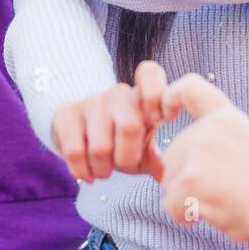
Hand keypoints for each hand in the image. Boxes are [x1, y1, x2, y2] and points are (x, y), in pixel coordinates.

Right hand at [51, 61, 171, 183]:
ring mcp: (90, 101)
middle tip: (122, 167)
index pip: (149, 72)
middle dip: (126, 159)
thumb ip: (164, 160)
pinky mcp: (65, 113)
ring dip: (103, 169)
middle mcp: (117, 94)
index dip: (155, 95)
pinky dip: (82, 171)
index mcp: (141, 97)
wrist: (81, 136)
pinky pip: (74, 151)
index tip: (161, 119)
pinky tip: (86, 173)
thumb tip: (183, 176)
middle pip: (129, 126)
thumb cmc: (121, 145)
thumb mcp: (144, 150)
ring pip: (100, 146)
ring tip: (103, 171)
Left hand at [158, 73, 248, 242]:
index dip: (170, 96)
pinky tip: (213, 215)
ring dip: (188, 198)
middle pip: (173, 152)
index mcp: (227, 117)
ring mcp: (198, 153)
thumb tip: (183, 150)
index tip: (166, 114)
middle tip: (224, 190)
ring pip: (170, 182)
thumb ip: (217, 138)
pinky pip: (171, 205)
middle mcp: (210, 129)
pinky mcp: (190, 181)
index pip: (189, 87)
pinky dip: (185, 217)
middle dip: (188, 177)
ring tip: (223, 202)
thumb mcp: (248, 144)